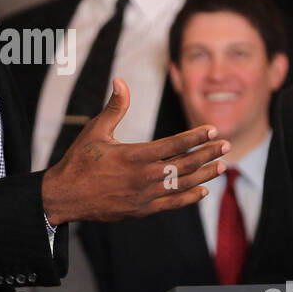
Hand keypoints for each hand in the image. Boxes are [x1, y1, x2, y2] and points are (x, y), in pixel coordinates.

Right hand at [41, 78, 228, 224]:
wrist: (65, 196)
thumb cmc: (79, 161)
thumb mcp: (95, 131)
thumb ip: (114, 107)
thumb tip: (120, 81)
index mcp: (134, 155)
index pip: (174, 144)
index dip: (196, 137)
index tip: (213, 130)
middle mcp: (143, 177)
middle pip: (185, 165)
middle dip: (208, 153)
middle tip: (227, 145)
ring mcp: (144, 196)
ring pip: (182, 185)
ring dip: (205, 175)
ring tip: (222, 165)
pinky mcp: (142, 210)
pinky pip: (172, 204)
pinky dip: (189, 197)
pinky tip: (203, 190)